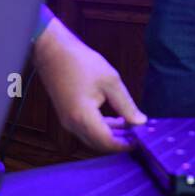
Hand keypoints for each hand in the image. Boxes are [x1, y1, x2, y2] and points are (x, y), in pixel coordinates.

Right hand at [34, 17, 146, 152]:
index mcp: (83, 116)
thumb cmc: (79, 62)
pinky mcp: (66, 116)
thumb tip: (140, 121)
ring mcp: (67, 121)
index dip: (126, 143)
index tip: (141, 138)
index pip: (108, 142)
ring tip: (130, 124)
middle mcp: (72, 124)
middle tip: (139, 133)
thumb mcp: (110, 81)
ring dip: (112, 135)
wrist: (52, 51)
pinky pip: (87, 130)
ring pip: (93, 138)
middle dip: (120, 141)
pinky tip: (116, 119)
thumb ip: (126, 105)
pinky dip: (102, 129)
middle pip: (100, 144)